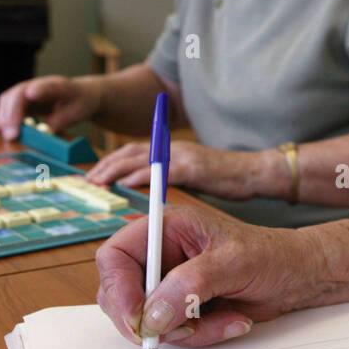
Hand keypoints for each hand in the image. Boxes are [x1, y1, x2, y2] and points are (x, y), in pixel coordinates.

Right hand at [0, 75, 100, 140]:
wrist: (82, 95)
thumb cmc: (80, 103)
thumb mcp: (75, 114)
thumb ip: (57, 122)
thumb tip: (39, 134)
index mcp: (57, 85)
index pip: (45, 86)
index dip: (37, 90)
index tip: (31, 94)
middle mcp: (37, 85)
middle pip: (18, 94)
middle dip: (12, 114)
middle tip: (12, 135)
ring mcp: (27, 92)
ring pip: (8, 100)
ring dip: (4, 118)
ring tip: (6, 135)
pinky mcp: (22, 101)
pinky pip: (7, 108)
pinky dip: (1, 119)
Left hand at [86, 140, 268, 200]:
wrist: (258, 175)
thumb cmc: (232, 182)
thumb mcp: (197, 180)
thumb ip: (175, 183)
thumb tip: (152, 197)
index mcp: (175, 154)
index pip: (135, 153)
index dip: (113, 162)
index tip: (97, 174)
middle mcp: (175, 152)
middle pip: (131, 153)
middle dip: (107, 165)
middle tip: (90, 179)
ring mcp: (183, 158)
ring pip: (140, 158)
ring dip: (115, 169)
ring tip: (98, 180)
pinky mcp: (193, 168)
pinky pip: (161, 170)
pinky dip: (140, 175)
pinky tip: (126, 182)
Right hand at [95, 204, 320, 346]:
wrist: (298, 276)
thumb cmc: (272, 255)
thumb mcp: (235, 262)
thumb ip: (192, 283)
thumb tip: (153, 314)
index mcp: (166, 228)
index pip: (115, 256)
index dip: (119, 288)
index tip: (138, 317)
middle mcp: (160, 256)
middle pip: (120, 295)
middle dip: (152, 320)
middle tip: (187, 329)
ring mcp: (167, 285)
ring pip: (147, 322)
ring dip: (187, 331)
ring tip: (227, 318)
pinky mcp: (181, 309)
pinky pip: (172, 334)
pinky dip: (201, 335)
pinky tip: (232, 321)